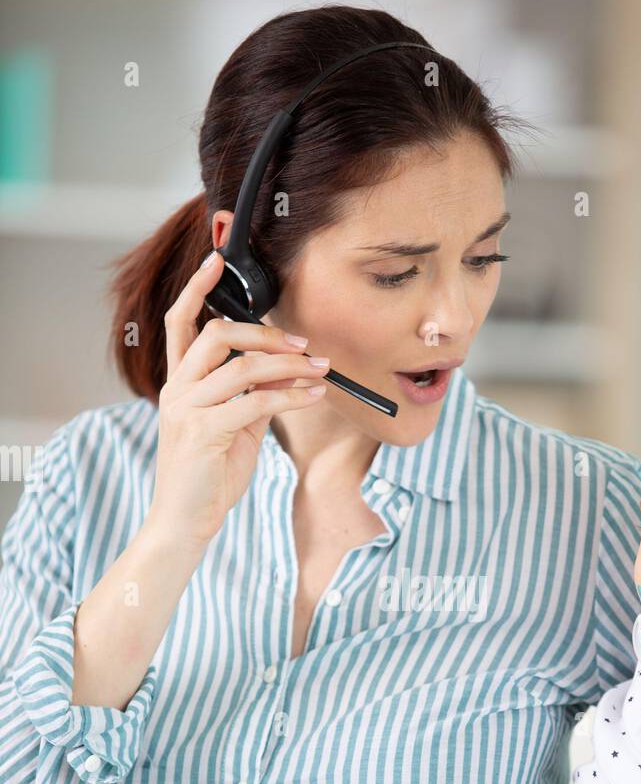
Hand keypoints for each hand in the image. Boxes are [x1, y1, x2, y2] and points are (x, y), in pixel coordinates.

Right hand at [148, 252, 330, 549]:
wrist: (186, 522)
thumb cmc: (209, 477)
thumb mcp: (233, 430)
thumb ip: (250, 398)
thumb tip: (286, 373)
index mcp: (178, 385)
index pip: (179, 323)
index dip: (196, 288)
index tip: (217, 260)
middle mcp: (177, 391)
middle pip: (216, 334)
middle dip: (265, 333)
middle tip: (302, 343)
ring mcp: (187, 410)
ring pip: (242, 367)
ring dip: (289, 365)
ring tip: (320, 369)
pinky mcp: (204, 433)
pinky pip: (256, 402)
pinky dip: (292, 396)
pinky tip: (313, 395)